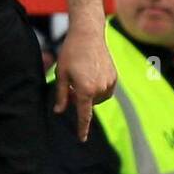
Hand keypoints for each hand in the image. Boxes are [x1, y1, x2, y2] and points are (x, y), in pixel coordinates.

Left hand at [52, 25, 116, 141]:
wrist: (88, 34)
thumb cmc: (71, 53)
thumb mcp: (61, 74)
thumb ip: (61, 95)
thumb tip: (59, 111)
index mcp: (86, 90)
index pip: (84, 115)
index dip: (82, 128)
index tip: (82, 139)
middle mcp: (100, 88)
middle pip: (89, 104)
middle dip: (80, 99)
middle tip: (71, 85)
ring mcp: (110, 82)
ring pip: (98, 98)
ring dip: (89, 94)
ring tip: (81, 77)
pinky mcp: (114, 76)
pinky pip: (106, 90)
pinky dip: (98, 88)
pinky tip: (90, 74)